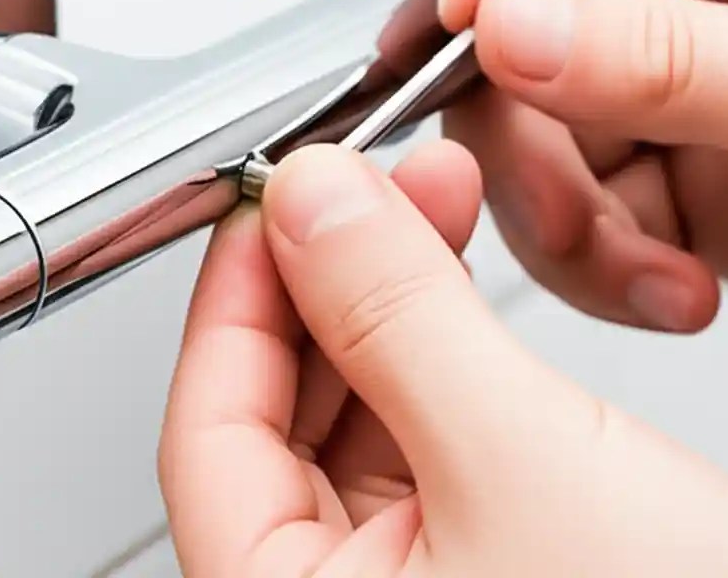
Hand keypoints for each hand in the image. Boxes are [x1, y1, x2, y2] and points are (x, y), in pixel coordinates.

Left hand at [158, 142, 727, 576]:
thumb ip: (399, 321)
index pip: (207, 425)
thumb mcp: (519, 463)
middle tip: (364, 187)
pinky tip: (455, 285)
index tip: (275, 198)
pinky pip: (419, 440)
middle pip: (276, 411)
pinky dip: (435, 354)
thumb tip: (309, 206)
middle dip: (326, 278)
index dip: (237, 293)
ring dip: (384, 302)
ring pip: (350, 417)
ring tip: (428, 204)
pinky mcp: (473, 562)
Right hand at [437, 0, 727, 329]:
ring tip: (629, 259)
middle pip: (527, 5)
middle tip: (534, 165)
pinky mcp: (685, 179)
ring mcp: (688, 85)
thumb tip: (513, 26)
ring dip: (555, 209)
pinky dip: (597, 261)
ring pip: (533, 121)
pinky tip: (662, 283)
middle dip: (516, 110)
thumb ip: (671, 56)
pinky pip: (577, 205)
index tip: (469, 8)